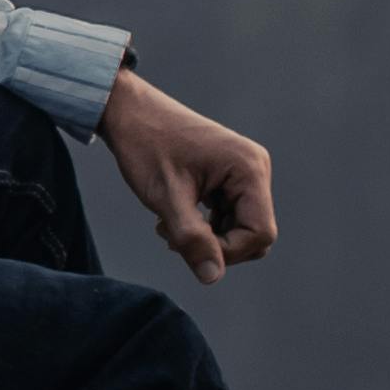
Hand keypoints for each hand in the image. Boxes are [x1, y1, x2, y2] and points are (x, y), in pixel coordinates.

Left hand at [96, 69, 279, 283]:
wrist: (129, 111)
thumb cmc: (146, 146)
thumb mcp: (166, 198)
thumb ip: (191, 239)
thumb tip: (212, 277)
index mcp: (249, 169)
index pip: (260, 234)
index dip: (227, 251)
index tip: (186, 245)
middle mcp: (255, 169)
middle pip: (254, 233)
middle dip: (215, 246)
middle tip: (173, 237)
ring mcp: (243, 172)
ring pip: (239, 228)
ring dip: (205, 237)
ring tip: (167, 226)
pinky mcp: (229, 176)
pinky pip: (229, 215)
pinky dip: (204, 225)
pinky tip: (173, 217)